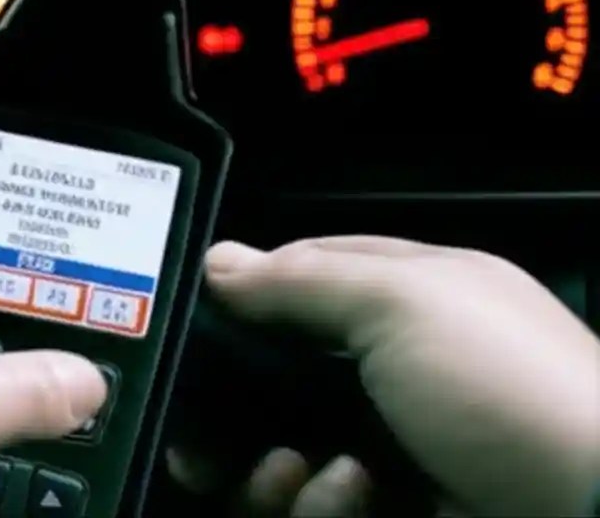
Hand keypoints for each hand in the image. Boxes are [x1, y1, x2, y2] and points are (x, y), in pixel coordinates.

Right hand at [202, 236, 599, 516]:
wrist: (583, 516)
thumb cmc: (504, 389)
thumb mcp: (404, 301)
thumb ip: (302, 277)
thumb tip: (216, 262)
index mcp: (410, 300)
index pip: (305, 277)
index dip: (246, 293)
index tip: (194, 317)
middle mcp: (392, 370)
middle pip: (275, 376)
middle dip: (230, 401)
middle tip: (197, 427)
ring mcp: (387, 448)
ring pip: (278, 450)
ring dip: (268, 464)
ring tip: (292, 467)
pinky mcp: (383, 511)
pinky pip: (312, 506)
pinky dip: (316, 504)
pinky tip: (350, 493)